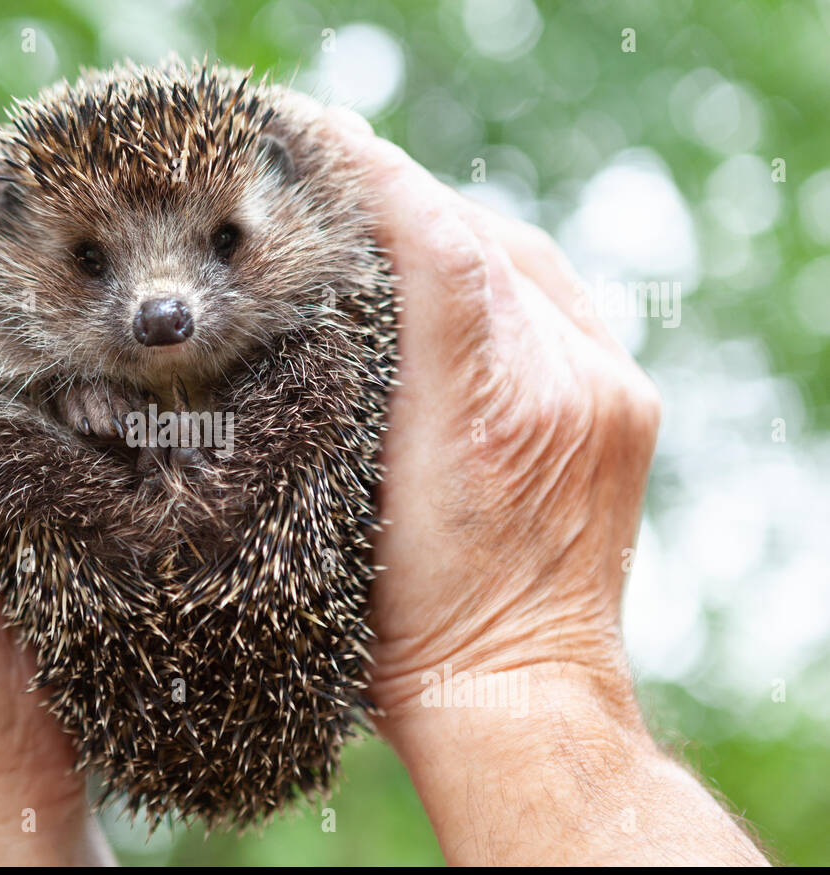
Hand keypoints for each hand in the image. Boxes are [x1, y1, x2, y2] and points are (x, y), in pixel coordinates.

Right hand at [324, 109, 765, 864]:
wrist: (513, 694)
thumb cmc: (404, 634)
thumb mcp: (334, 512)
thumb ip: (334, 400)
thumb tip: (301, 307)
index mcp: (487, 412)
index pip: (437, 244)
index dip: (368, 174)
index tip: (304, 132)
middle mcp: (564, 385)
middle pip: (479, 236)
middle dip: (397, 196)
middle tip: (322, 176)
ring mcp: (606, 388)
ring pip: (518, 258)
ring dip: (443, 231)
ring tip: (370, 220)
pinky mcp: (621, 400)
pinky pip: (553, 300)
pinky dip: (492, 273)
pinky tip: (443, 276)